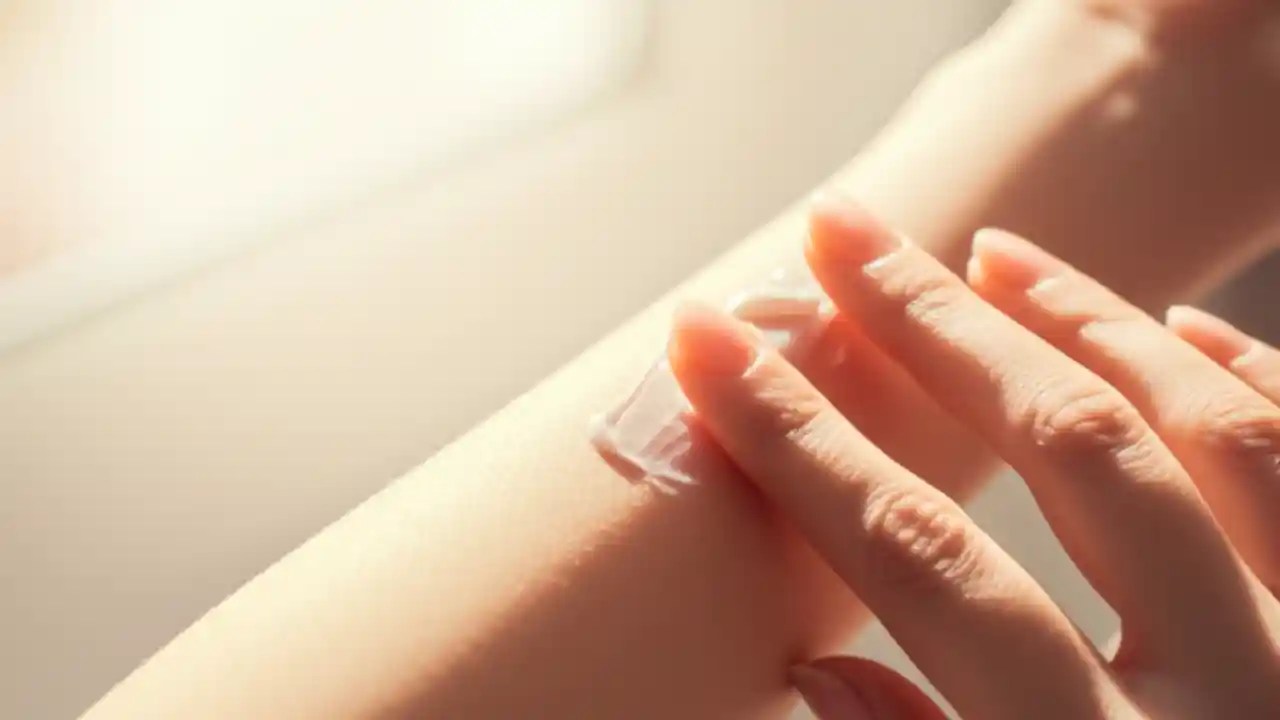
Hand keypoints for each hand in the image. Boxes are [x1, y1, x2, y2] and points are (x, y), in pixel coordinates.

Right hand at [667, 196, 1279, 718]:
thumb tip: (819, 665)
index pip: (926, 566)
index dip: (804, 444)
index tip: (711, 349)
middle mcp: (1236, 700)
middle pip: (1071, 461)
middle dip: (932, 335)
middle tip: (841, 231)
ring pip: (1216, 438)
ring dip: (1090, 325)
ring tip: (988, 253)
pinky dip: (1250, 387)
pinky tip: (1176, 327)